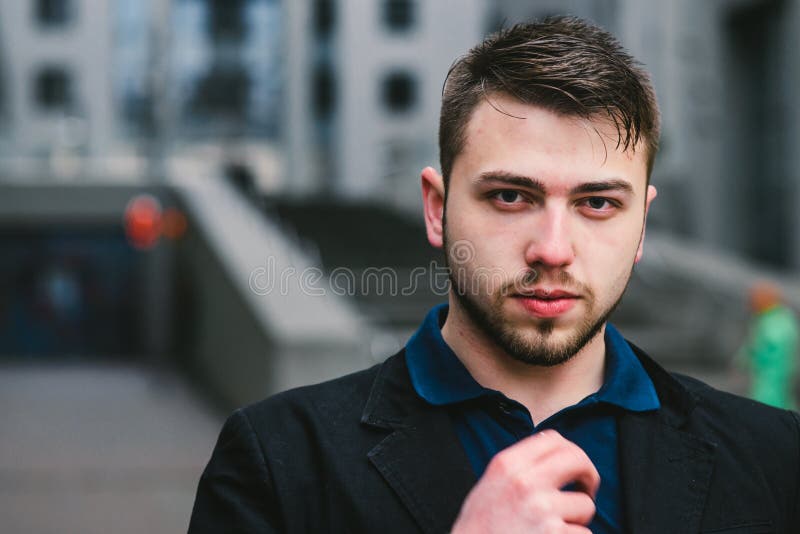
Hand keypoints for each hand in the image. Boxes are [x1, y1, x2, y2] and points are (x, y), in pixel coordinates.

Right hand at [451, 430, 599, 533]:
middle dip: (589, 474)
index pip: (553, 439)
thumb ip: (520, 467)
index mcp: (507, 465)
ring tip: (554, 527)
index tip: (573, 467)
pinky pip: (583, 533)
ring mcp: (542, 509)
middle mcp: (525, 482)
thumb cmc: (480, 526)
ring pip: (585, 505)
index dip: (570, 451)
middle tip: (586, 488)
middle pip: (577, 459)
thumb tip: (555, 457)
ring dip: (577, 518)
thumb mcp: (491, 484)